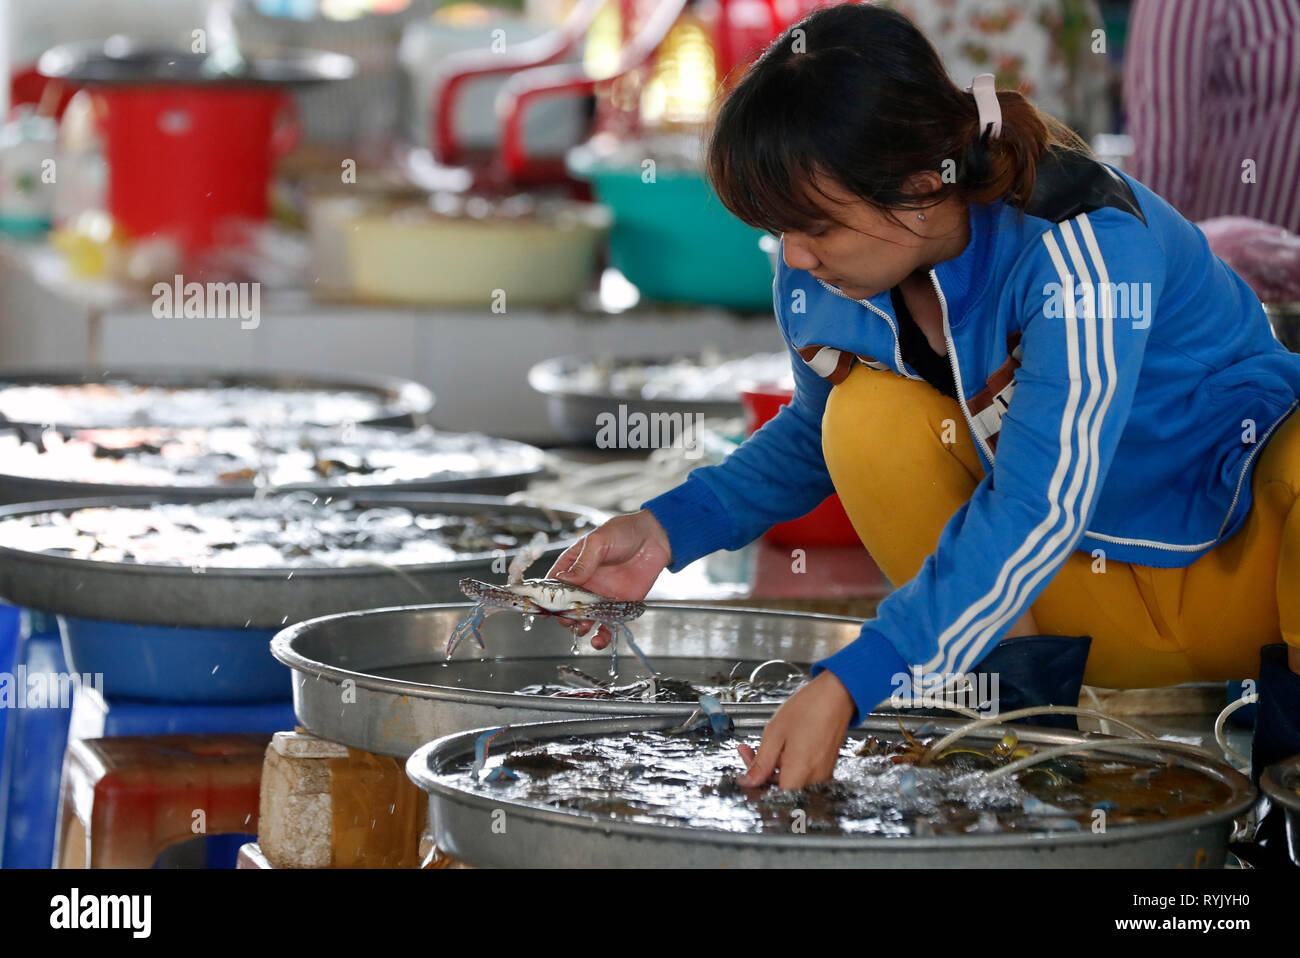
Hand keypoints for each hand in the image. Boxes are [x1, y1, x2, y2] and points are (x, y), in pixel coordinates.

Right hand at [546, 509, 671, 648]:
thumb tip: (564, 580)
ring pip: (584, 618)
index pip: (554, 584)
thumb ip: (582, 563)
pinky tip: (598, 641)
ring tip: (581, 628)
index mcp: (574, 565)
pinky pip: (608, 624)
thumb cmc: (623, 532)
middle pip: (567, 606)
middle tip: (566, 618)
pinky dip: (602, 635)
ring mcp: (600, 596)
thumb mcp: (598, 542)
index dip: (546, 597)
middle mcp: (585, 583)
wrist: (654, 538)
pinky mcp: (618, 606)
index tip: (542, 608)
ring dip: (579, 627)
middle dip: (564, 615)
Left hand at [736, 671, 855, 788]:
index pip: (773, 797)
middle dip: (762, 773)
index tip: (746, 774)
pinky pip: (802, 775)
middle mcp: (814, 778)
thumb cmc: (808, 709)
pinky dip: (789, 765)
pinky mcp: (825, 768)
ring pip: (791, 782)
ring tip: (766, 745)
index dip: (757, 788)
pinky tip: (782, 748)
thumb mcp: (774, 733)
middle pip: (781, 789)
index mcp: (800, 771)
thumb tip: (749, 782)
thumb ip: (761, 763)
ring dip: (774, 768)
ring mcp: (822, 774)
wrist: (835, 696)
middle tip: (749, 752)